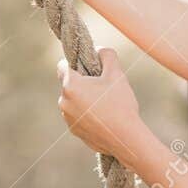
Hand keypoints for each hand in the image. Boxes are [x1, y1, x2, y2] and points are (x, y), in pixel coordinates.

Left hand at [58, 47, 143, 162]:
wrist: (126, 139)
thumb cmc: (121, 104)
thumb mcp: (116, 73)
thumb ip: (106, 54)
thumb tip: (98, 49)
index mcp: (70, 85)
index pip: (62, 66)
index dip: (75, 64)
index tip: (88, 68)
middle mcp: (63, 101)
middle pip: (69, 85)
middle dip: (82, 84)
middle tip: (102, 88)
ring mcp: (68, 118)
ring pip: (73, 101)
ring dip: (84, 100)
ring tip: (105, 105)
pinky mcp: (74, 131)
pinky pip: (78, 117)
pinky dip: (87, 115)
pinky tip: (104, 119)